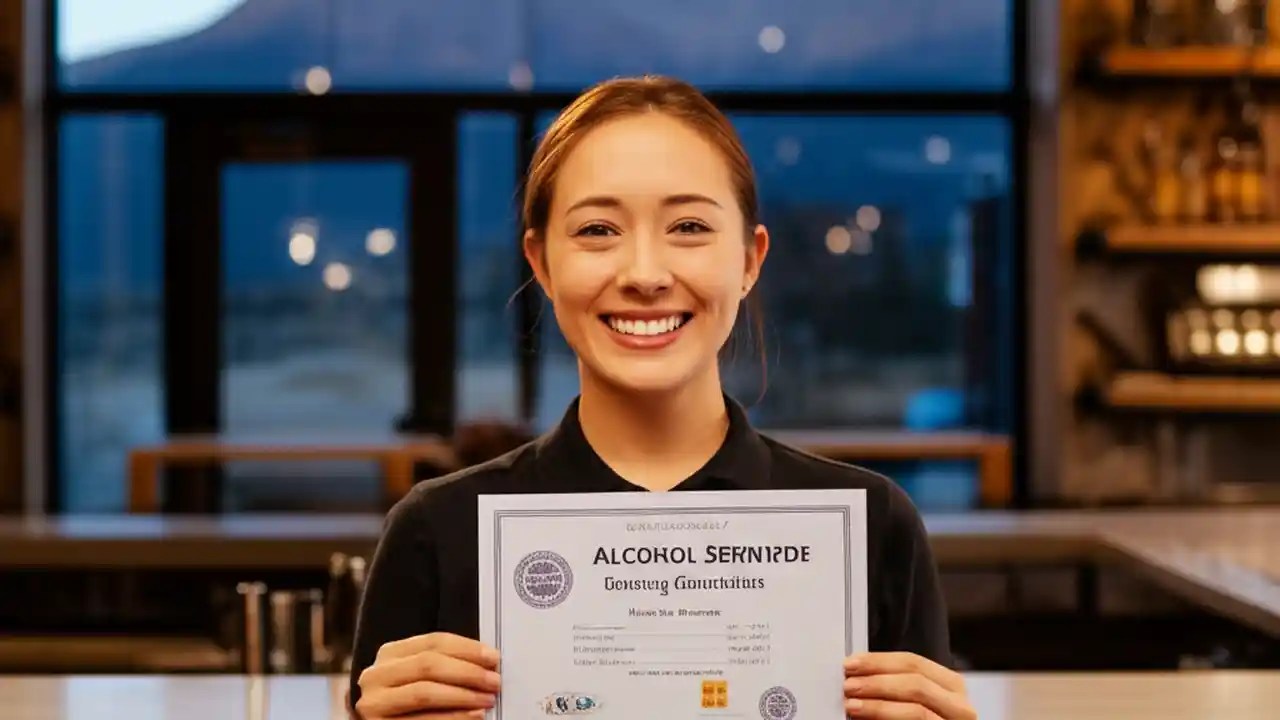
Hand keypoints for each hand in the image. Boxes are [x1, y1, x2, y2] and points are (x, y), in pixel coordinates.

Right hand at [355, 632, 500, 719]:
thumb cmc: (403, 705)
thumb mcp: (415, 677)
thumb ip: (442, 667)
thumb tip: (484, 664)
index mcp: (389, 656)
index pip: (433, 642)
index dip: (467, 648)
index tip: (492, 657)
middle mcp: (377, 676)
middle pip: (428, 665)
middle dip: (468, 672)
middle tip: (493, 681)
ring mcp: (375, 704)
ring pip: (424, 692)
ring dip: (463, 695)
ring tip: (486, 699)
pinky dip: (453, 717)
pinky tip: (472, 716)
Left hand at [843, 652, 974, 719]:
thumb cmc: (913, 719)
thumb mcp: (905, 702)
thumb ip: (889, 690)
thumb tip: (856, 678)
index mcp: (949, 686)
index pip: (913, 662)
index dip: (878, 661)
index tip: (851, 664)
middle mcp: (959, 704)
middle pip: (916, 681)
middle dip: (877, 681)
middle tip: (849, 685)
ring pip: (918, 709)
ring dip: (879, 706)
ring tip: (852, 705)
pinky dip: (888, 717)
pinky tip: (866, 719)